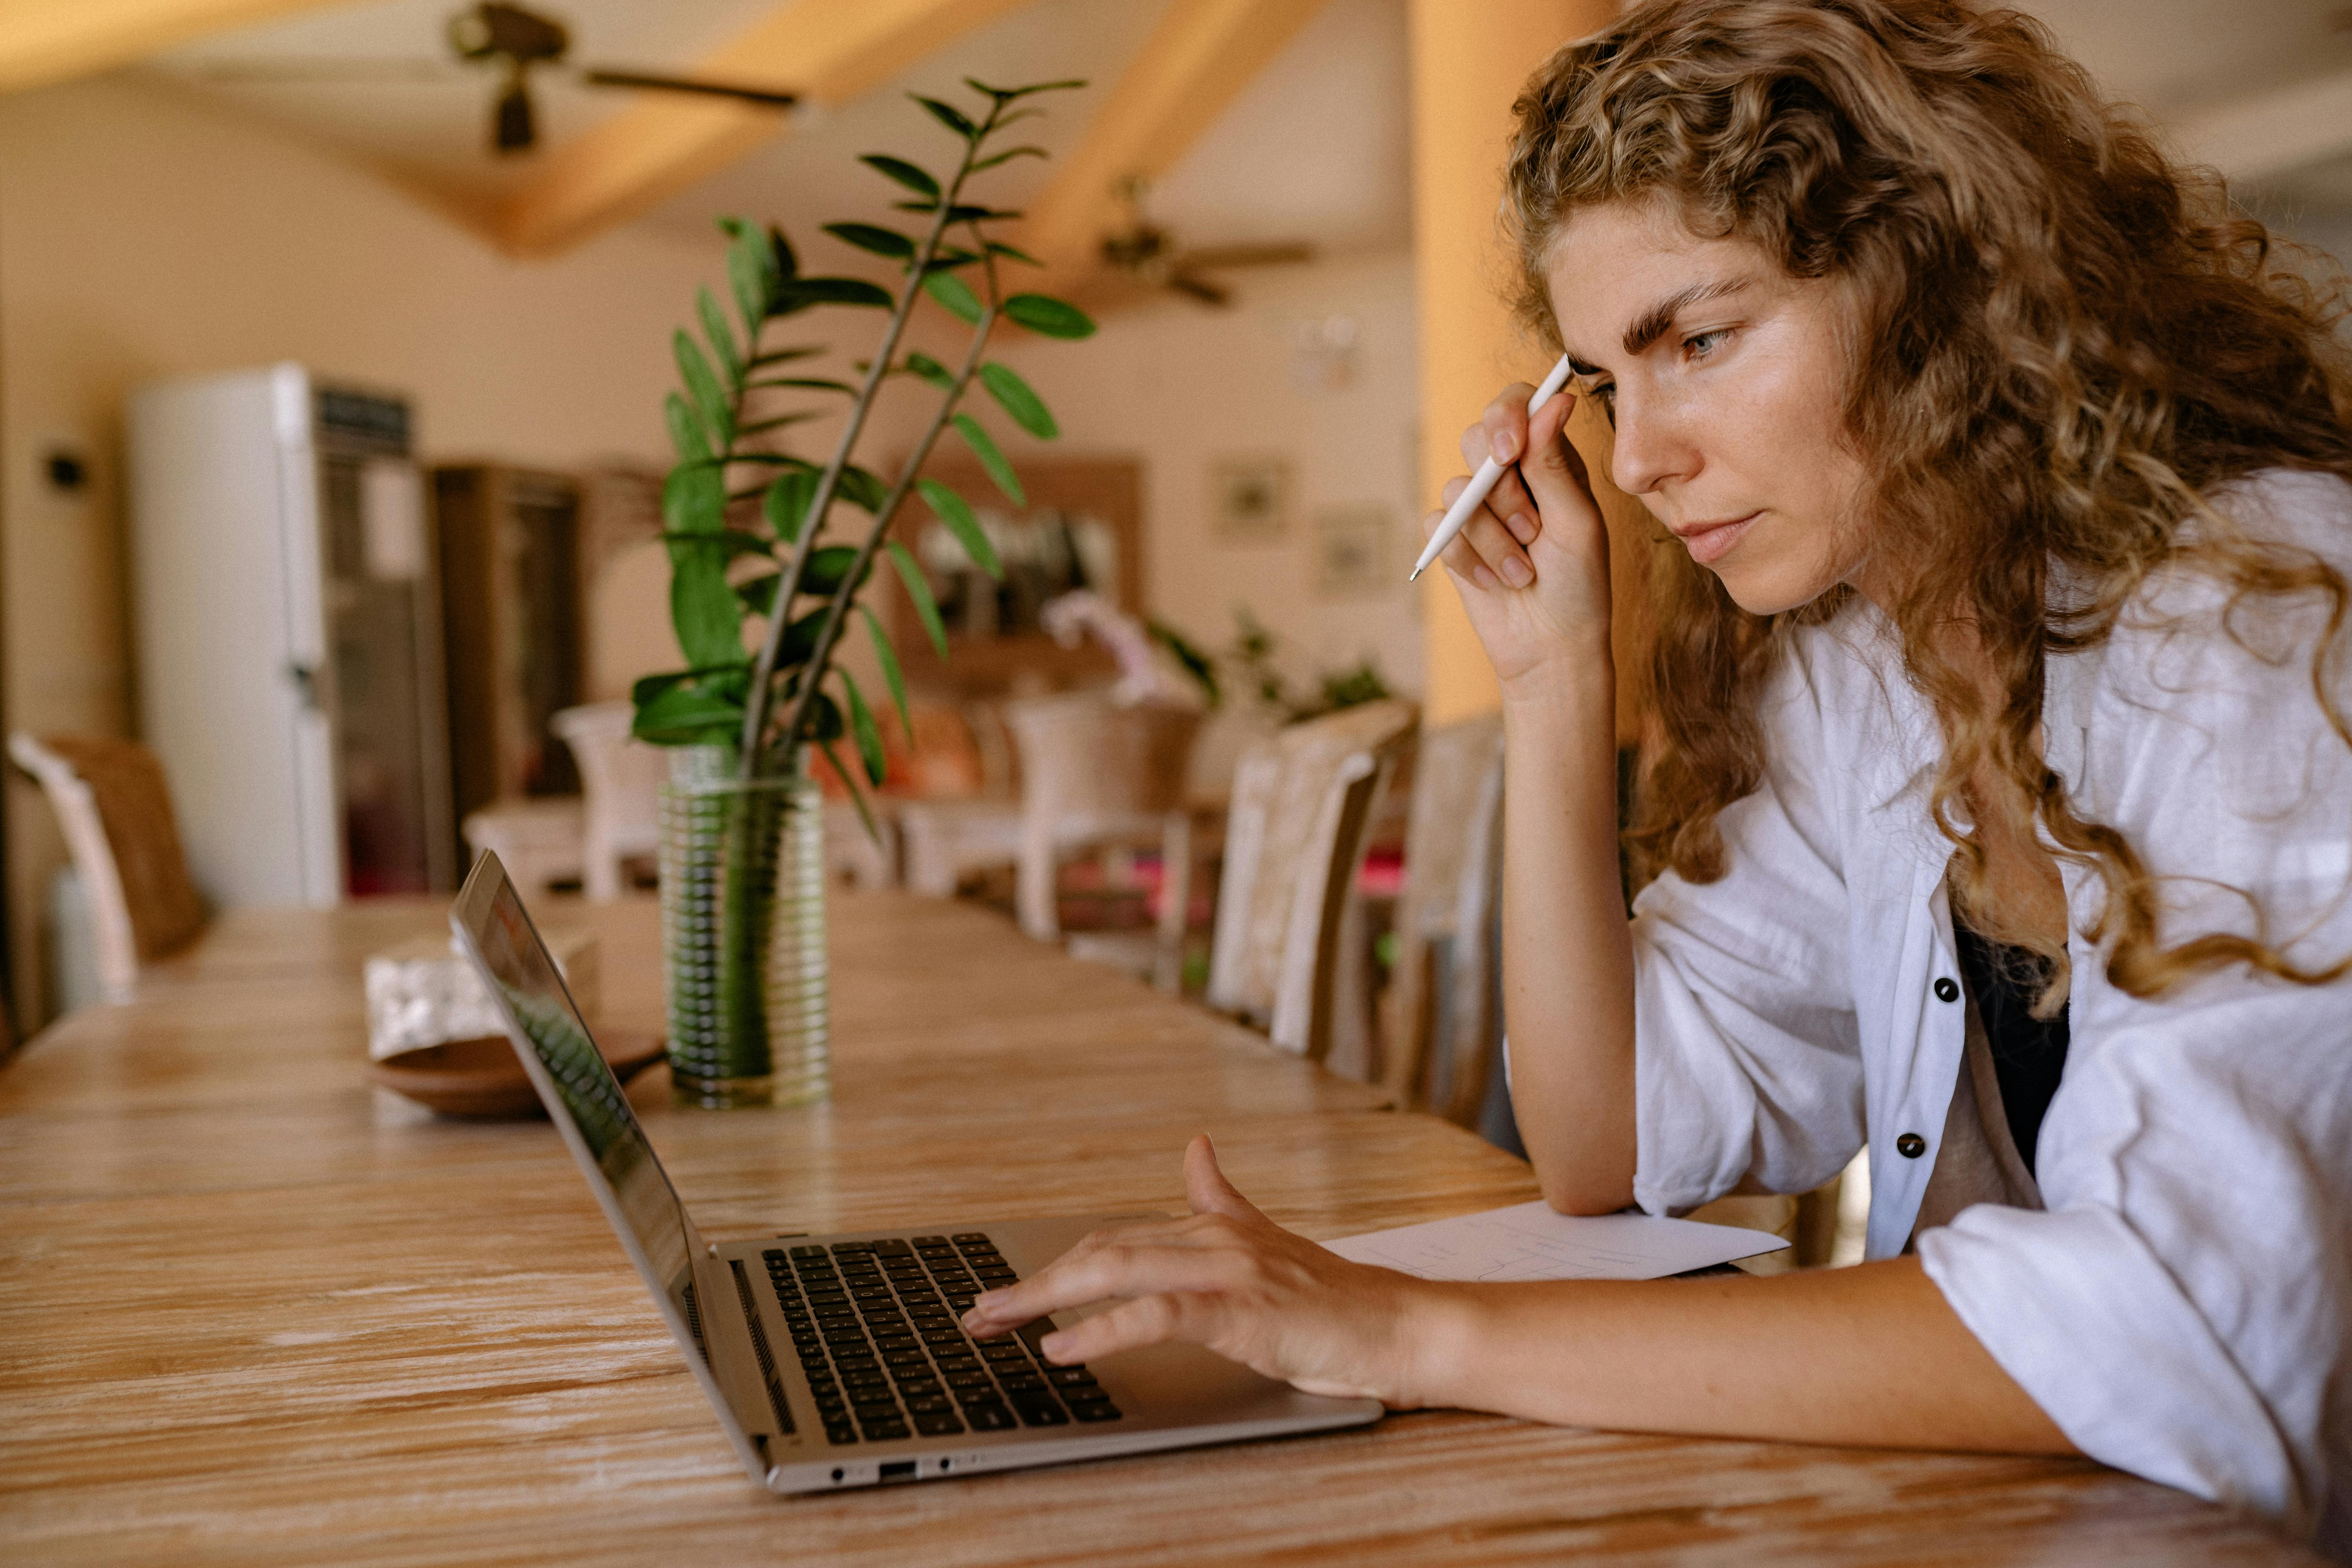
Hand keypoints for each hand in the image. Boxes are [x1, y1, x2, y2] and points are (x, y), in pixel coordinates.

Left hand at [959, 1135, 1446, 1405]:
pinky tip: (1063, 1346)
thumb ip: (1223, 1198)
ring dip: (1048, 1295)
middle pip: (1102, 1249)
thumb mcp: (1268, 1243)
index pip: (1116, 1237)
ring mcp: (1227, 1271)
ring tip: (999, 1320)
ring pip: (1118, 1269)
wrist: (1398, 1325)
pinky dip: (1102, 1329)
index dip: (1059, 1258)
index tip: (1009, 1286)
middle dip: (1035, 1279)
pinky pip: (1157, 1313)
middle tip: (981, 1310)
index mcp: (1215, 1228)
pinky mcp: (1240, 1311)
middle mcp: (1214, 1240)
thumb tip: (1196, 1145)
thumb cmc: (1334, 1301)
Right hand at [1426, 382, 1613, 692]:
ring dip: (1492, 538)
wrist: (1550, 647)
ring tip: (1522, 571)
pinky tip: (1495, 583)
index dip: (1506, 416)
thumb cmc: (1579, 586)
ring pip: (1457, 489)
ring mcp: (1477, 507)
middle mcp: (1512, 476)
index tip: (1510, 452)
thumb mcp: (1577, 522)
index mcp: (1550, 460)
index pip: (1517, 405)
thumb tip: (1555, 399)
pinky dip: (1468, 559)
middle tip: (1530, 530)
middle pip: (1476, 438)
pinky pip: (1438, 527)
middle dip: (1501, 491)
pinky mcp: (1451, 539)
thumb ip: (1556, 463)